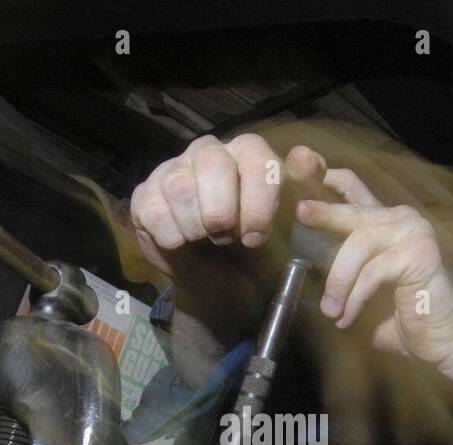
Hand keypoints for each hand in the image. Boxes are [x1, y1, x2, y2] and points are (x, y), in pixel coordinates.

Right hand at [129, 133, 329, 281]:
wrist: (223, 283)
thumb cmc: (259, 249)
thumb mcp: (292, 225)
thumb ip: (307, 189)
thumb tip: (304, 157)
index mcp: (247, 153)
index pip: (255, 156)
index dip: (257, 200)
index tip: (255, 238)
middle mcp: (208, 152)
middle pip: (211, 161)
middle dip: (221, 211)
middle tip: (227, 239)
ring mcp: (173, 171)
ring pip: (180, 186)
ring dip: (197, 226)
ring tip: (206, 241)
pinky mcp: (146, 195)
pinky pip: (154, 209)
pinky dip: (172, 236)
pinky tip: (182, 245)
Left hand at [295, 195, 452, 369]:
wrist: (441, 340)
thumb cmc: (396, 318)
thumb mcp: (355, 288)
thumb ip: (335, 267)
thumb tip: (295, 258)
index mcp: (381, 222)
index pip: (350, 187)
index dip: (323, 178)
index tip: (299, 171)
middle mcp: (399, 218)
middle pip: (352, 208)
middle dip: (323, 211)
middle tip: (300, 212)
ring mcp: (413, 232)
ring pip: (359, 243)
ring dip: (338, 280)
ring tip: (330, 311)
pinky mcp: (419, 252)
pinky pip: (374, 271)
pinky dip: (356, 297)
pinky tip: (347, 318)